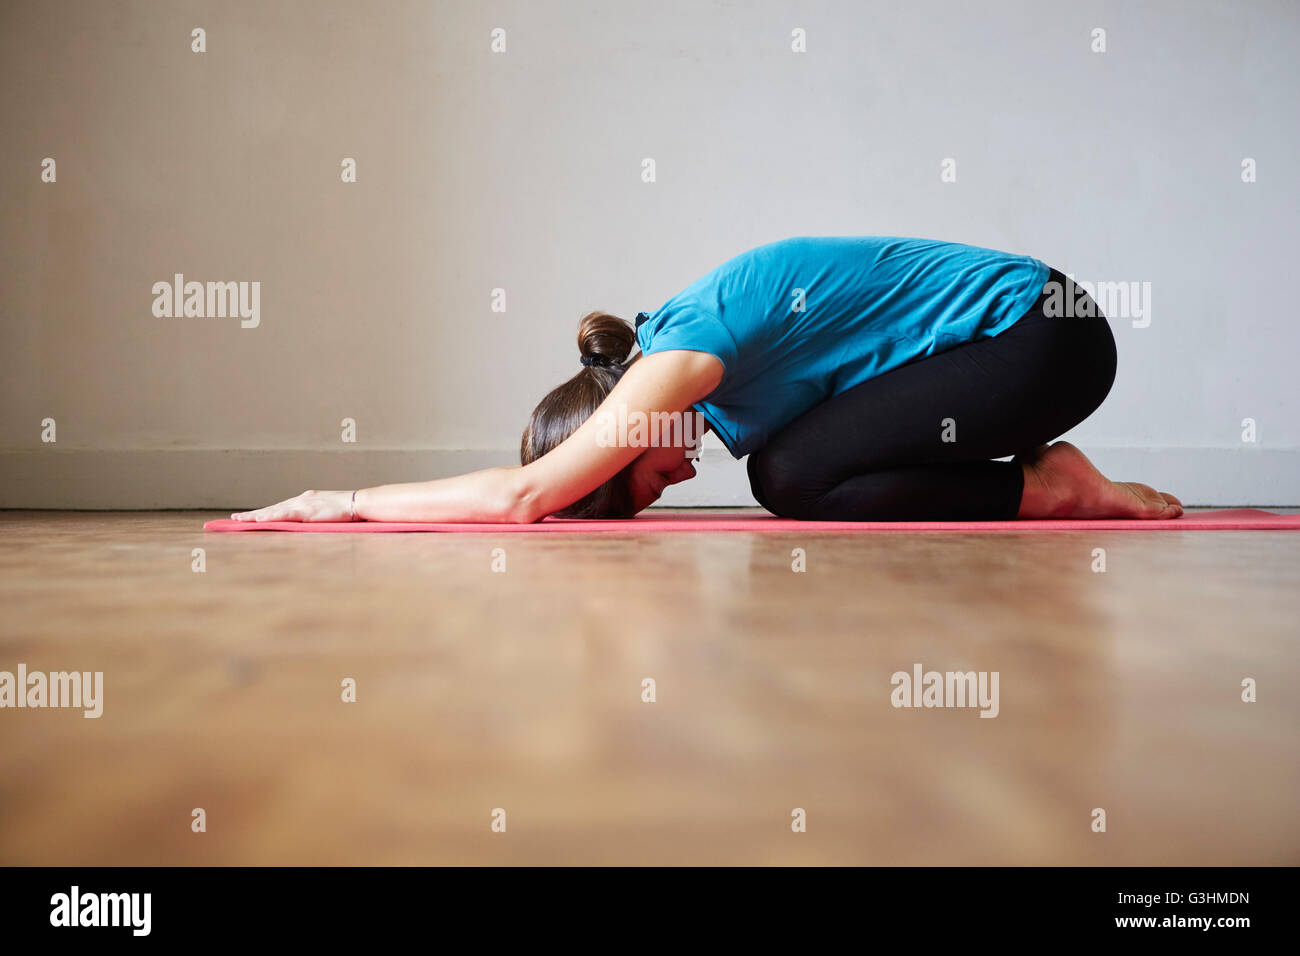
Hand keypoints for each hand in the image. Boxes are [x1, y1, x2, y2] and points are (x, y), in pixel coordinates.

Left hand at [231, 489, 355, 522]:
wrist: (358, 503)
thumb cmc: (347, 509)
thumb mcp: (327, 511)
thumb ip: (316, 514)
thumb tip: (310, 521)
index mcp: (305, 499)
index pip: (281, 507)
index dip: (265, 511)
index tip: (251, 516)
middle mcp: (300, 499)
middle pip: (272, 507)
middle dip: (252, 513)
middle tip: (234, 519)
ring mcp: (302, 504)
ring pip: (273, 510)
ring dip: (255, 515)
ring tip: (239, 519)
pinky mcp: (306, 511)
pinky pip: (283, 514)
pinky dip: (270, 517)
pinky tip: (258, 519)